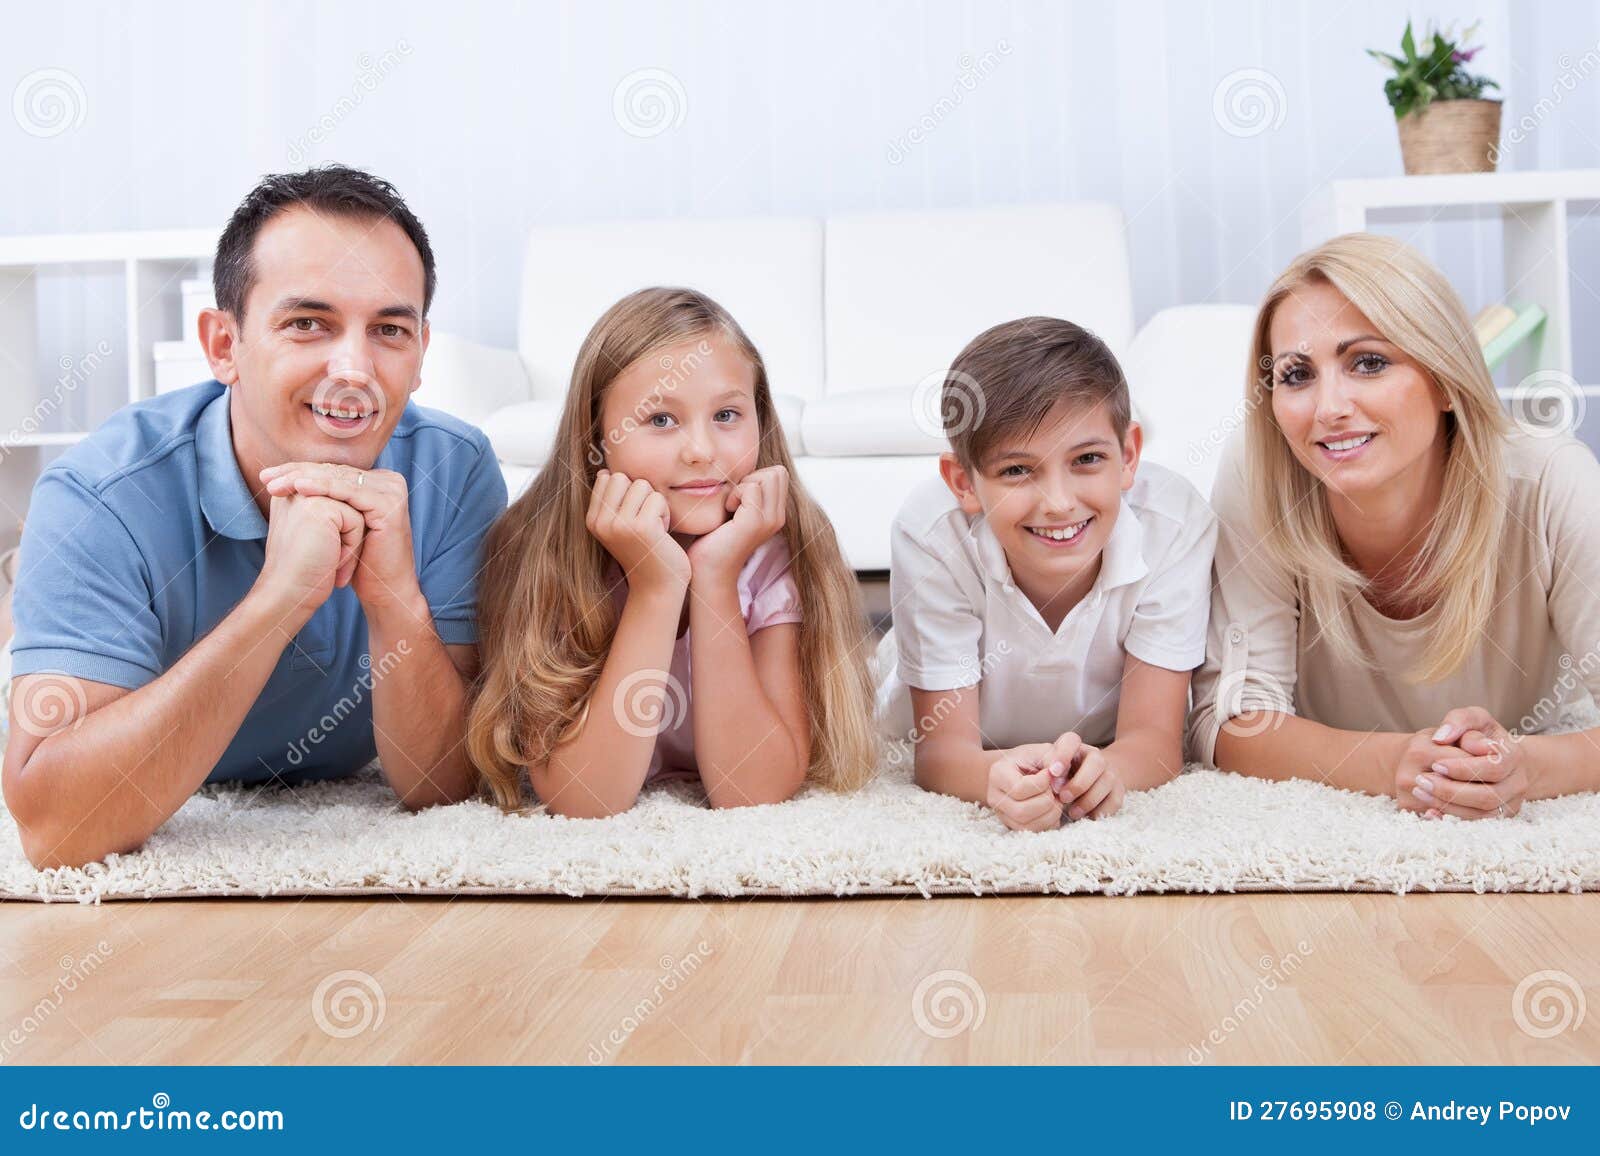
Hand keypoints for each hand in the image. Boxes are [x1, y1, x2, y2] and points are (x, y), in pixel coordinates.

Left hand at [260, 463, 419, 613]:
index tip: (266, 477)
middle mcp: (389, 481)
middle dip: (296, 473)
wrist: (383, 590)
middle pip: (334, 472)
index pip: (332, 470)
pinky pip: (349, 491)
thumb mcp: (338, 524)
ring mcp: (391, 491)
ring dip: (304, 479)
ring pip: (339, 479)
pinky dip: (323, 488)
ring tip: (276, 484)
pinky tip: (300, 487)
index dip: (298, 471)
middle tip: (266, 477)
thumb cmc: (359, 562)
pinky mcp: (389, 503)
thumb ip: (326, 498)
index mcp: (378, 482)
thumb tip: (290, 477)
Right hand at [585, 469, 690, 591]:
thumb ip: (611, 501)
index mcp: (592, 520)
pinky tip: (662, 533)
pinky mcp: (642, 527)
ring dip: (654, 502)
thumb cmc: (644, 552)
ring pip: (642, 484)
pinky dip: (665, 512)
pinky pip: (657, 498)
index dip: (626, 490)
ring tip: (653, 526)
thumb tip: (605, 472)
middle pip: (621, 476)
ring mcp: (620, 525)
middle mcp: (601, 522)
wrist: (657, 587)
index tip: (632, 514)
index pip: (606, 477)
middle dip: (639, 493)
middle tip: (645, 519)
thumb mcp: (619, 526)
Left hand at [685, 466, 788, 583]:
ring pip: (767, 476)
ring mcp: (769, 520)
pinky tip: (727, 512)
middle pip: (777, 472)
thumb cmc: (713, 539)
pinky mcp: (755, 522)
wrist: (707, 570)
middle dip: (752, 478)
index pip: (778, 473)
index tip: (738, 498)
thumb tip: (741, 467)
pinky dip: (735, 493)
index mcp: (775, 514)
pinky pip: (751, 487)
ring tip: (731, 507)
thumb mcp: (735, 510)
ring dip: (743, 485)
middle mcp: (778, 517)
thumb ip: (745, 492)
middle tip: (735, 500)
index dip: (756, 477)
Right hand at [986, 742, 1066, 830]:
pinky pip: (1031, 832)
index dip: (1042, 784)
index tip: (1051, 774)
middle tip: (1056, 791)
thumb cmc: (1031, 759)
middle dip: (1047, 802)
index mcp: (998, 773)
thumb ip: (1053, 759)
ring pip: (1026, 825)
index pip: (1021, 788)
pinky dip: (1048, 824)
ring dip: (1050, 815)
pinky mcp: (1011, 824)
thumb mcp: (1041, 751)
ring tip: (1057, 800)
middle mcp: (994, 796)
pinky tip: (1053, 810)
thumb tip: (1059, 779)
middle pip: (1022, 811)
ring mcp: (1001, 813)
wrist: (1018, 769)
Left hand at [1049, 735, 1124, 820]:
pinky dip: (1101, 811)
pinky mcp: (1118, 790)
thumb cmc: (1062, 774)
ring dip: (1088, 800)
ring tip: (1072, 813)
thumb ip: (1047, 768)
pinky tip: (1087, 817)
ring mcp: (1110, 772)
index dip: (1062, 755)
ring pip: (1106, 782)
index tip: (1052, 772)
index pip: (1071, 740)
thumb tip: (1048, 778)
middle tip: (1063, 798)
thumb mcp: (1051, 767)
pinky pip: (1115, 801)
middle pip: (1096, 762)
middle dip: (1078, 783)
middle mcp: (1095, 756)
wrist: (1090, 778)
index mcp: (1075, 746)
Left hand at [1415, 706, 1529, 819]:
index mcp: (1515, 757)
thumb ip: (1459, 720)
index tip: (1436, 764)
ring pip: (1480, 814)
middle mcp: (1518, 783)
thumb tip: (1441, 737)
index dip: (1464, 768)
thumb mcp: (1474, 719)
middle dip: (1451, 790)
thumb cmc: (1480, 736)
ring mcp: (1510, 803)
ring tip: (1419, 791)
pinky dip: (1451, 818)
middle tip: (1421, 781)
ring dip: (1447, 805)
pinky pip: (1475, 824)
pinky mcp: (1498, 817)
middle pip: (1487, 795)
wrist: (1495, 758)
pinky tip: (1429, 811)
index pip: (1493, 768)